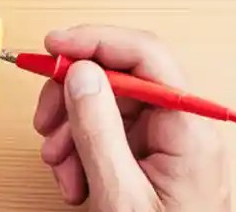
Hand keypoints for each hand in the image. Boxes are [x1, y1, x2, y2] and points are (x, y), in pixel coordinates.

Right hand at [33, 26, 229, 211]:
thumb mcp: (121, 194)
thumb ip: (99, 129)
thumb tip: (81, 74)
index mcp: (189, 129)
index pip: (145, 55)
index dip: (96, 41)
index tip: (54, 46)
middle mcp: (185, 129)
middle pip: (121, 79)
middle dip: (74, 96)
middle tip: (46, 119)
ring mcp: (171, 145)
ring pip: (109, 108)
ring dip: (73, 130)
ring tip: (60, 164)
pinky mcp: (156, 161)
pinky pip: (113, 135)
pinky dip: (83, 151)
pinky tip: (74, 178)